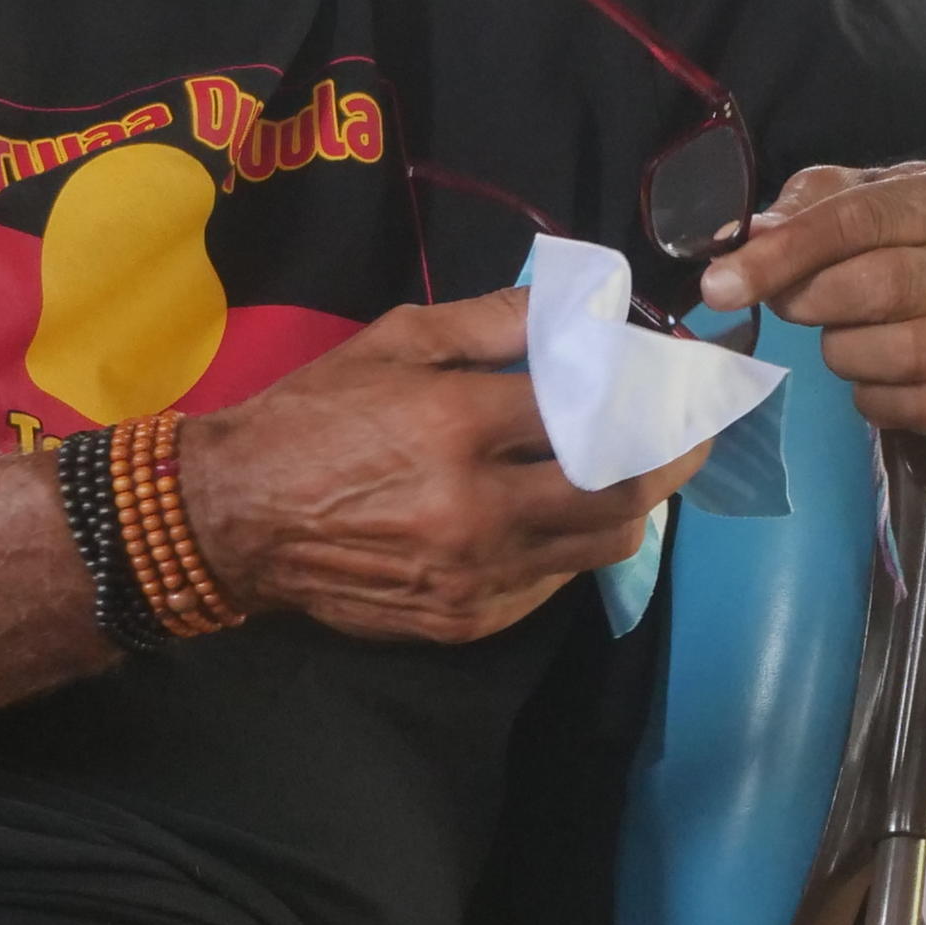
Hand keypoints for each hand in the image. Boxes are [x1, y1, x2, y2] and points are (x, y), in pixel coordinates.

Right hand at [178, 290, 701, 643]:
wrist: (233, 517)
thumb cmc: (313, 414)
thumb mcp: (395, 340)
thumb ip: (494, 322)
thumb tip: (583, 306)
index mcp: (457, 422)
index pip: (594, 409)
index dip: (650, 389)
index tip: (679, 374)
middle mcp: (476, 504)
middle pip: (621, 490)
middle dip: (673, 458)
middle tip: (692, 434)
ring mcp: (473, 571)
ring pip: (600, 547)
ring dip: (631, 507)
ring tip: (634, 476)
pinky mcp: (461, 618)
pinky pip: (551, 586)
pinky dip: (571, 549)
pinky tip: (559, 517)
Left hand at [693, 162, 925, 437]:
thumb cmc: (912, 233)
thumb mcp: (860, 196)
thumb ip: (801, 211)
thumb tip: (742, 242)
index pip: (862, 221)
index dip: (784, 255)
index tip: (720, 286)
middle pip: (886, 288)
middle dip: (812, 302)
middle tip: (786, 306)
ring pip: (904, 355)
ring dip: (844, 352)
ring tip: (838, 336)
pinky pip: (921, 410)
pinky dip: (875, 399)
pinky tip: (869, 377)